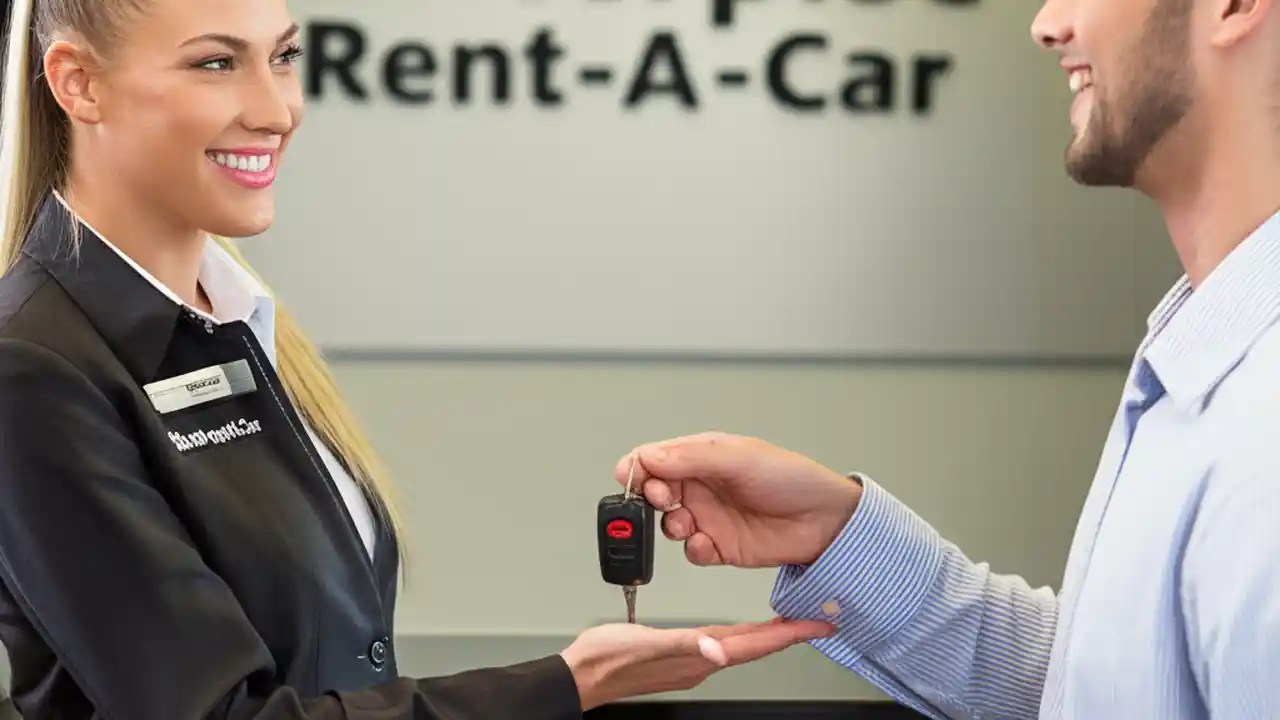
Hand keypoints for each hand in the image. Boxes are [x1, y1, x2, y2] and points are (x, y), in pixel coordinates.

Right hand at [559, 618, 833, 709]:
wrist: (580, 675)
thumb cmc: (607, 660)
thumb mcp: (647, 644)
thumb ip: (684, 645)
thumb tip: (717, 650)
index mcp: (700, 657)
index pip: (755, 644)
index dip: (789, 633)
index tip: (819, 624)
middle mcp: (701, 660)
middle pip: (755, 645)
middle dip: (786, 632)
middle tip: (815, 619)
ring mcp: (690, 660)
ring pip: (740, 645)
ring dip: (765, 634)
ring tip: (786, 622)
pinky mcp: (677, 655)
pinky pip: (719, 643)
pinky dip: (737, 633)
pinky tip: (735, 627)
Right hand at [615, 432, 861, 567]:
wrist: (826, 521)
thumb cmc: (793, 479)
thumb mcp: (740, 458)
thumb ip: (692, 458)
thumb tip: (648, 456)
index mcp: (704, 456)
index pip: (657, 457)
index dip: (639, 467)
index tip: (631, 477)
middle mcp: (703, 485)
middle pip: (656, 492)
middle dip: (651, 498)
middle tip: (662, 500)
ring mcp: (710, 516)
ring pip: (669, 523)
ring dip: (671, 526)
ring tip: (688, 525)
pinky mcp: (720, 546)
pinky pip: (692, 551)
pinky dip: (694, 550)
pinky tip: (708, 544)